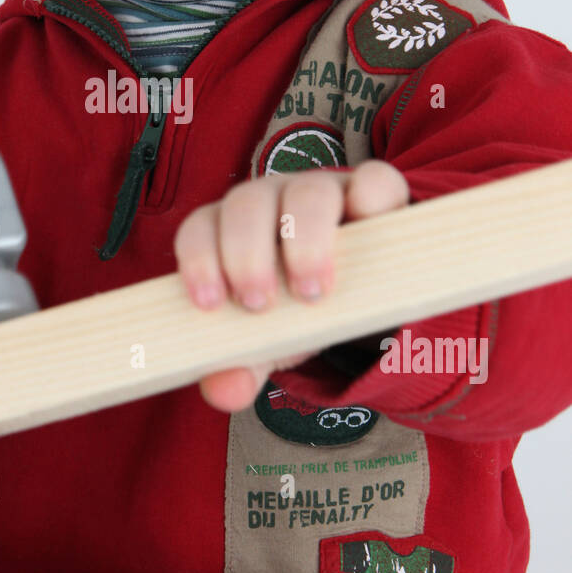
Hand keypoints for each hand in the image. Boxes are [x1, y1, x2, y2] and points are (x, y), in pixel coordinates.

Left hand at [172, 160, 409, 411]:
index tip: (211, 303)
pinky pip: (373, 180)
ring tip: (311, 291)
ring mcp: (323, 191)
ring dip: (305, 239)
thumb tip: (223, 391)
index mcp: (231, 230)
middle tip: (260, 304)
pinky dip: (370, 198)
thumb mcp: (270, 340)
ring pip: (307, 192)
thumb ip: (243, 364)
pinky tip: (368, 226)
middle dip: (247, 254)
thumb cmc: (299, 308)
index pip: (200, 227)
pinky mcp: (373, 192)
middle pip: (246, 203)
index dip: (198, 259)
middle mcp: (271, 201)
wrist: (363, 292)